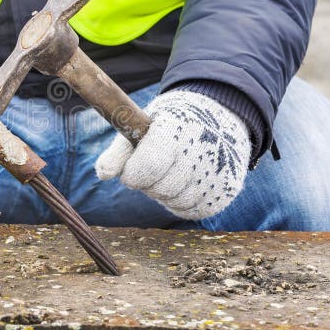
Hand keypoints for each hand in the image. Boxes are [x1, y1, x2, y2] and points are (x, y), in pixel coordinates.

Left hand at [95, 90, 250, 219]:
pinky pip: (191, 211)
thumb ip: (120, 150)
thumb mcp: (143, 126)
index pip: (148, 166)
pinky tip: (185, 182)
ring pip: (174, 202)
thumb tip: (103, 174)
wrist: (218, 119)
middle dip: (149, 182)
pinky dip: (181, 201)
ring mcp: (217, 173)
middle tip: (156, 166)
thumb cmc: (170, 124)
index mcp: (176, 128)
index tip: (133, 166)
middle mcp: (202, 151)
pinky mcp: (226, 191)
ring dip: (165, 193)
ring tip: (172, 170)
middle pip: (159, 188)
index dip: (134, 172)